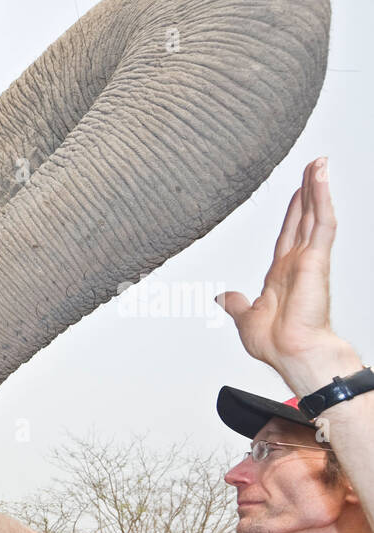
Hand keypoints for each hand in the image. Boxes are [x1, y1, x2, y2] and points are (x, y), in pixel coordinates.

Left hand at [217, 157, 359, 392]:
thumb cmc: (278, 344)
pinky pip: (321, 223)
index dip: (293, 212)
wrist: (293, 354)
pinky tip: (320, 179)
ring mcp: (309, 259)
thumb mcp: (247, 318)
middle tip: (313, 167)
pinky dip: (321, 199)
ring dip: (317, 188)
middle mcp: (298, 263)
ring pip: (315, 214)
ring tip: (319, 163)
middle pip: (304, 218)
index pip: (288, 235)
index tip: (298, 193)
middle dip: (308, 192)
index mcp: (282, 275)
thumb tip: (224, 297)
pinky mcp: (316, 259)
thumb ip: (238, 304)